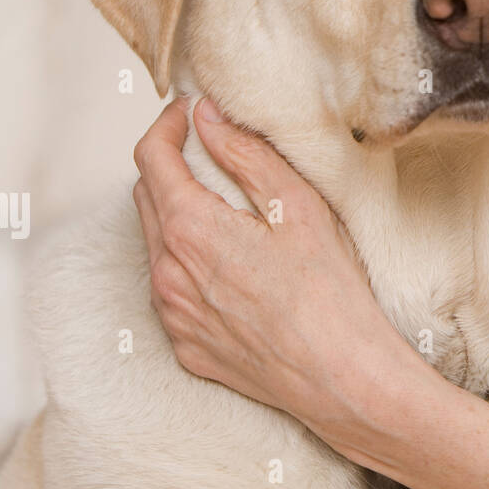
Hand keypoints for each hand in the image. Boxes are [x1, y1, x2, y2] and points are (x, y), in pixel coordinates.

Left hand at [131, 98, 423, 465]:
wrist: (341, 378)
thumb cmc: (329, 288)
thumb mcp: (297, 205)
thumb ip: (245, 154)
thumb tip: (206, 117)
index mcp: (189, 230)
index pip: (150, 158)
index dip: (166, 125)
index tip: (189, 111)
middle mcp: (166, 273)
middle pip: (147, 197)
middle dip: (170, 165)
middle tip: (209, 149)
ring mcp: (172, 315)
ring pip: (156, 246)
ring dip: (177, 214)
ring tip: (225, 206)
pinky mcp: (186, 347)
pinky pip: (172, 290)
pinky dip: (189, 262)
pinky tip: (233, 263)